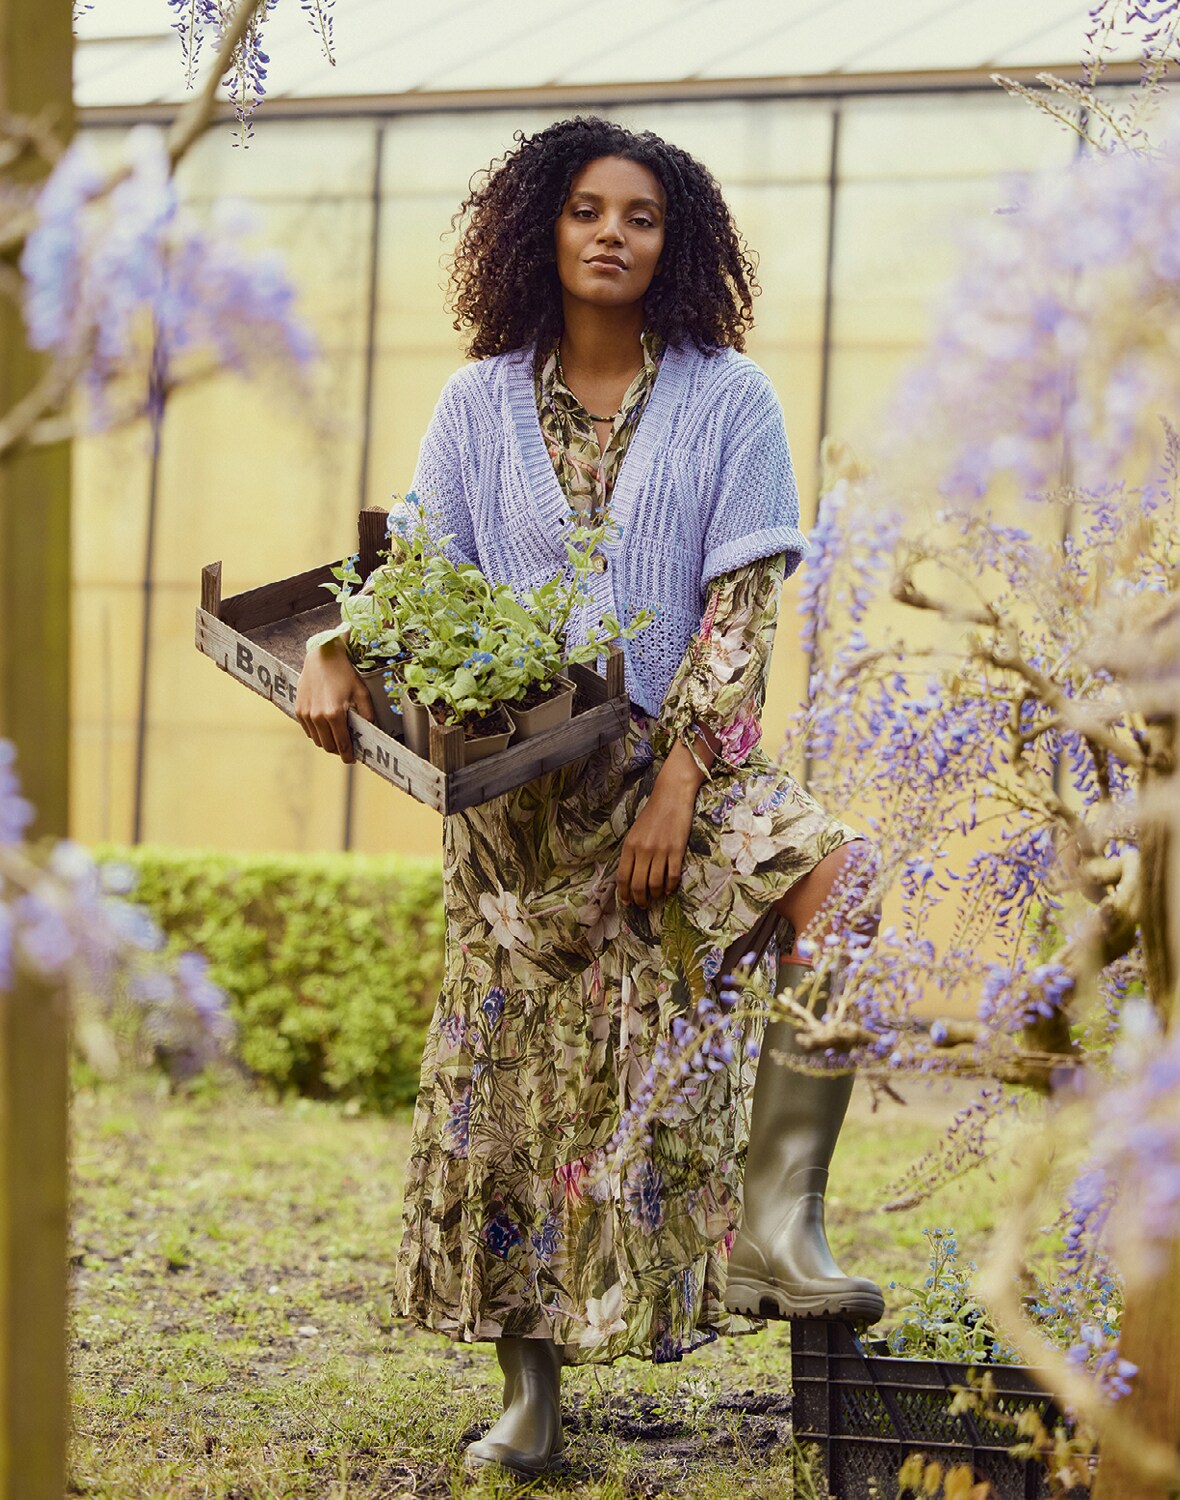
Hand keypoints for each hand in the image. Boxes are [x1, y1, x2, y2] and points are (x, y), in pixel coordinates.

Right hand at [294, 638, 373, 762]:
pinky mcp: (298, 710)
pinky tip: (326, 726)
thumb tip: (373, 733)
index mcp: (334, 714)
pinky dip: (317, 732)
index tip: (353, 759)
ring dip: (327, 742)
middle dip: (339, 750)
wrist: (322, 656)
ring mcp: (306, 714)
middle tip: (347, 747)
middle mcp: (317, 716)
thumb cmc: (344, 673)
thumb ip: (368, 715)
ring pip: (317, 740)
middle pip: (328, 746)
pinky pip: (308, 731)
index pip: (342, 745)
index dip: (348, 756)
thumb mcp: (362, 692)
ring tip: (337, 735)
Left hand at [616, 748, 703, 908]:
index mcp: (629, 846)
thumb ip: (631, 852)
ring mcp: (660, 851)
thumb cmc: (652, 814)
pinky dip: (670, 886)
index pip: (623, 877)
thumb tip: (629, 875)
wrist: (671, 796)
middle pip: (638, 884)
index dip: (624, 893)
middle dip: (639, 899)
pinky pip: (672, 876)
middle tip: (642, 905)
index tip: (626, 902)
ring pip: (655, 884)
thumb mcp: (635, 832)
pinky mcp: (676, 850)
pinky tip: (669, 889)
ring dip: (655, 895)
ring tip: (656, 898)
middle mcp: (643, 850)